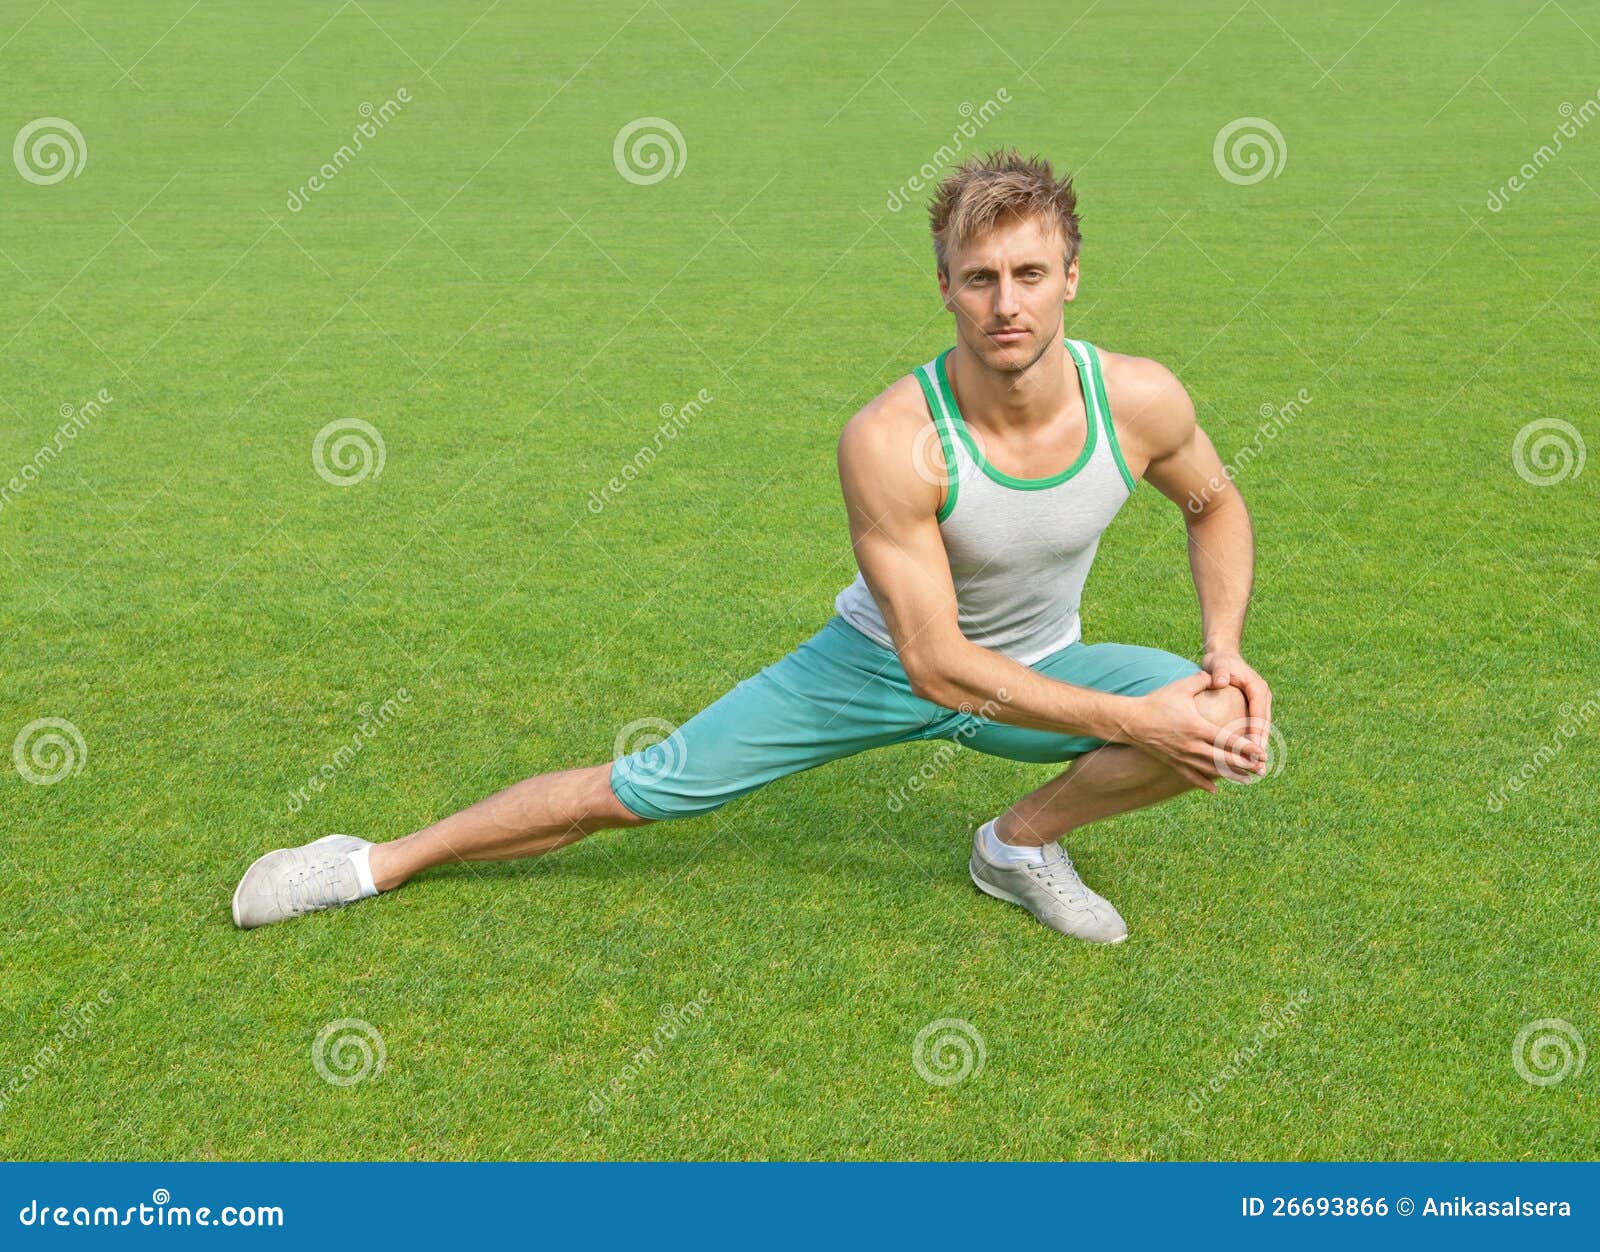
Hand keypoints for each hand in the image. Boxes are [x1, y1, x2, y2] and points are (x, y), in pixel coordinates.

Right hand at [1121, 671, 1264, 792]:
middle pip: (1224, 759)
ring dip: (1230, 776)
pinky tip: (1215, 790)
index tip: (1262, 754)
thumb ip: (1203, 680)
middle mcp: (1192, 746)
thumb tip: (1219, 675)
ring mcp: (1182, 757)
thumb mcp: (1180, 687)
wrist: (1130, 721)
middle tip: (1261, 769)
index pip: (1228, 740)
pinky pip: (1191, 776)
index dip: (1247, 748)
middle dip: (1244, 765)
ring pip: (1211, 770)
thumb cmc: (1156, 702)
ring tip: (1247, 780)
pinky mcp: (1172, 762)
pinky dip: (1204, 783)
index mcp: (1197, 727)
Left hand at [1200, 647, 1273, 756]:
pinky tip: (1245, 760)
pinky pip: (1254, 728)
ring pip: (1261, 730)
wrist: (1224, 655)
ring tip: (1256, 770)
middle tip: (1259, 767)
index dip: (1257, 734)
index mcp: (1258, 689)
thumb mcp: (1219, 665)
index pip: (1259, 715)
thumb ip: (1220, 673)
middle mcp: (1263, 698)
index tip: (1254, 751)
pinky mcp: (1253, 708)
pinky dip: (1251, 743)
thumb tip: (1221, 680)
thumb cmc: (1220, 661)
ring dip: (1259, 749)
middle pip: (1264, 726)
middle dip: (1261, 747)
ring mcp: (1260, 704)